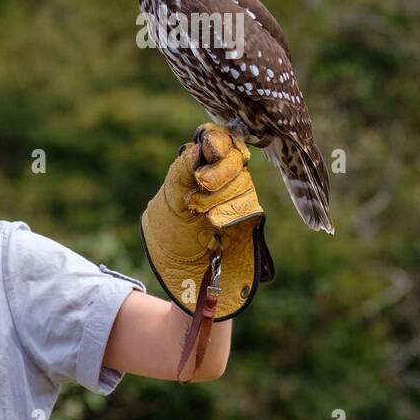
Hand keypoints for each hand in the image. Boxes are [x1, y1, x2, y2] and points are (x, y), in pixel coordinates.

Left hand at [140, 122, 269, 314]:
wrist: (185, 280)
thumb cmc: (171, 240)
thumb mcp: (168, 201)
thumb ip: (183, 171)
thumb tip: (202, 145)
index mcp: (200, 169)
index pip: (218, 139)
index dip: (218, 141)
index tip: (209, 151)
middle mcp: (222, 180)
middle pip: (234, 156)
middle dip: (219, 171)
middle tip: (200, 187)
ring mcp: (239, 200)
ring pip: (243, 180)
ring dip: (220, 198)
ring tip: (203, 218)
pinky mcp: (252, 221)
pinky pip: (251, 205)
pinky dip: (232, 213)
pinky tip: (216, 226)